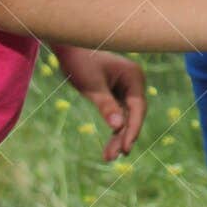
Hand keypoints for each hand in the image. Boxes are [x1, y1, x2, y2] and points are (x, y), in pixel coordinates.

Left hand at [52, 46, 147, 160]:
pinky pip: (118, 114)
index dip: (132, 129)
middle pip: (133, 115)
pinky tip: (108, 147)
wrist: (68, 49)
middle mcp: (134, 82)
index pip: (138, 108)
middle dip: (123, 136)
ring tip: (108, 157)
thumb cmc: (80, 63)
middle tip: (111, 157)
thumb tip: (117, 126)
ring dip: (117, 136)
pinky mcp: (117, 93)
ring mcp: (126, 88)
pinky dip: (113, 128)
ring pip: (126, 117)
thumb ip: (106, 106)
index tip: (125, 148)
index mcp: (134, 76)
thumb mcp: (91, 86)